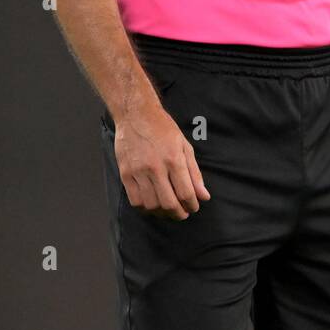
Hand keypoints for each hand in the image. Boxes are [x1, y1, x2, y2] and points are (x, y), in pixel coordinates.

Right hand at [114, 99, 210, 219]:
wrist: (136, 115)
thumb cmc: (163, 129)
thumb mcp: (185, 146)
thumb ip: (194, 173)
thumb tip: (204, 196)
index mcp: (174, 159)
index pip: (186, 192)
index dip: (192, 205)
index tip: (194, 207)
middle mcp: (156, 167)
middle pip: (168, 203)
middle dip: (179, 213)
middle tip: (183, 214)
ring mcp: (138, 172)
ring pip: (151, 205)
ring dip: (162, 213)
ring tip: (168, 211)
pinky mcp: (125, 174)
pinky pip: (135, 200)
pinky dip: (145, 208)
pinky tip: (153, 205)